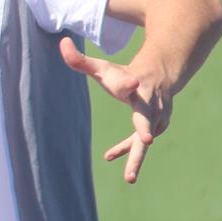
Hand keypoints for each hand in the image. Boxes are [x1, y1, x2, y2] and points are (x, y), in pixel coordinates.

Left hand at [59, 36, 170, 183]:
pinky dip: (128, 152)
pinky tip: (108, 157)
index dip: (127, 83)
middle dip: (145, 126)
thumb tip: (61, 43)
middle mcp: (148, 101)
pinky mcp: (157, 127)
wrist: (160, 77)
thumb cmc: (125, 74)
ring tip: (129, 177)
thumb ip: (80, 60)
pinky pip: (139, 143)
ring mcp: (156, 116)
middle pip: (146, 115)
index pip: (128, 83)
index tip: (132, 83)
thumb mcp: (103, 68)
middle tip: (148, 138)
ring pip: (146, 136)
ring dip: (137, 155)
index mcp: (134, 83)